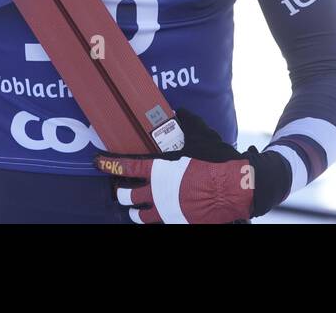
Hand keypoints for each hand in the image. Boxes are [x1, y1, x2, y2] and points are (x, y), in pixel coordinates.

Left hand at [94, 108, 259, 223]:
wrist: (237, 188)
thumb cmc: (217, 162)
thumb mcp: (200, 137)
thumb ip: (186, 124)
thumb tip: (178, 112)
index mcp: (159, 171)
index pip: (126, 166)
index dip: (109, 165)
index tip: (98, 162)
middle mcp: (158, 193)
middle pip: (127, 196)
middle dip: (120, 193)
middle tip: (118, 191)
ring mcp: (168, 211)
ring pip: (140, 216)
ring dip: (135, 211)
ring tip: (134, 208)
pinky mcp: (180, 223)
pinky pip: (161, 224)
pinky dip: (157, 219)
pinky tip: (160, 215)